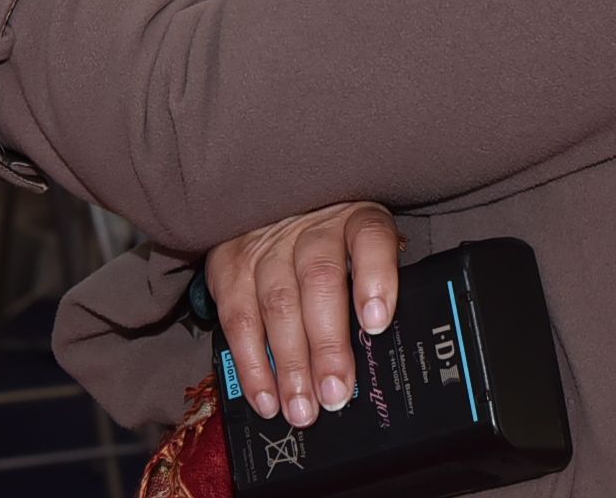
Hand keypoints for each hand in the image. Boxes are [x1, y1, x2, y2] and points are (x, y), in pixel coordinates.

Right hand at [206, 202, 400, 429]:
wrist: (274, 210)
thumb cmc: (334, 249)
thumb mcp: (362, 256)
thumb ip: (375, 290)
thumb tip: (385, 351)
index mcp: (356, 219)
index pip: (371, 238)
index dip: (375, 277)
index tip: (377, 321)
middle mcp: (311, 227)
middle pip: (320, 280)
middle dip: (327, 344)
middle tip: (335, 392)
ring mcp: (267, 243)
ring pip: (278, 303)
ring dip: (289, 365)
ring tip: (301, 407)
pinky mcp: (230, 263)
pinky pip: (237, 318)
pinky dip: (251, 365)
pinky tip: (266, 397)